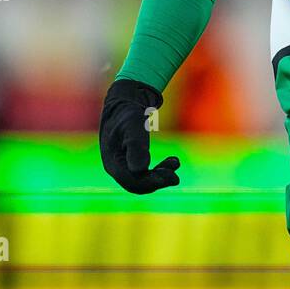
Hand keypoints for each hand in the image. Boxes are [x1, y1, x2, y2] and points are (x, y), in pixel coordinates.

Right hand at [99, 79, 180, 193]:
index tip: (173, 177)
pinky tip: (172, 161)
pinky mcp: (130, 161)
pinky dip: (159, 170)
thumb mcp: (132, 126)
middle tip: (176, 176)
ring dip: (161, 176)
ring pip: (143, 180)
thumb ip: (136, 146)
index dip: (153, 183)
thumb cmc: (127, 113)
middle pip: (138, 184)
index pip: (133, 182)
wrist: (123, 104)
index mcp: (112, 163)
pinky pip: (145, 173)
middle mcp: (116, 168)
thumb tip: (140, 169)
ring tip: (175, 162)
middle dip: (158, 181)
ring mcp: (122, 165)